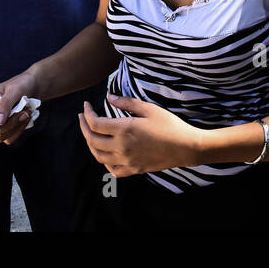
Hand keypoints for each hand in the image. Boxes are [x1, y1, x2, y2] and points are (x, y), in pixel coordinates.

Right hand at [0, 69, 41, 144]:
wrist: (35, 85)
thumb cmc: (23, 83)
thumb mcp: (14, 90)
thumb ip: (5, 105)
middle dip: (7, 126)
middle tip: (23, 114)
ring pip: (0, 137)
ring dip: (15, 127)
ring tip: (26, 113)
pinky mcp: (7, 128)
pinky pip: (10, 138)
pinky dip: (19, 130)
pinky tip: (26, 117)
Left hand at [79, 96, 201, 176]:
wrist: (186, 147)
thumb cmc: (169, 125)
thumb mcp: (149, 109)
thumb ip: (127, 103)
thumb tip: (109, 97)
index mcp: (124, 130)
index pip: (95, 123)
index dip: (87, 114)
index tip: (86, 105)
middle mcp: (121, 147)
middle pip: (92, 140)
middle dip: (84, 127)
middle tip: (82, 117)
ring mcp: (126, 161)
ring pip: (98, 156)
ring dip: (90, 144)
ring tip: (90, 133)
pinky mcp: (133, 170)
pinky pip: (112, 169)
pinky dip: (104, 161)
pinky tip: (105, 153)